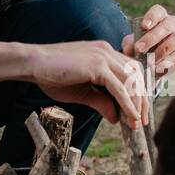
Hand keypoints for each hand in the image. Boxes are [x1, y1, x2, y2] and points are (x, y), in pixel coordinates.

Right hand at [28, 40, 150, 129]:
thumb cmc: (52, 76)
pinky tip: (131, 117)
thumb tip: (117, 118)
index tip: (138, 111)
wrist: (32, 64)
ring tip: (136, 123)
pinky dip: (128, 103)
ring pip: (131, 81)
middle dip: (142, 99)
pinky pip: (119, 87)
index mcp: (104, 53)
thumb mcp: (82, 93)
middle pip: (136, 75)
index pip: (130, 70)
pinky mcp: (97, 65)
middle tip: (142, 120)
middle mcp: (107, 51)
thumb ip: (101, 102)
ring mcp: (103, 56)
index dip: (138, 90)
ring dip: (137, 104)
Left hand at [123, 4, 174, 75]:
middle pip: (168, 25)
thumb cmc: (139, 46)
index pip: (158, 11)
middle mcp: (172, 25)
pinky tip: (157, 68)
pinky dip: (167, 63)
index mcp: (159, 17)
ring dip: (161, 51)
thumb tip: (131, 48)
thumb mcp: (131, 44)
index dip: (152, 17)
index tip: (144, 26)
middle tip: (139, 48)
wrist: (149, 63)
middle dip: (153, 37)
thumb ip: (129, 44)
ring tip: (148, 61)